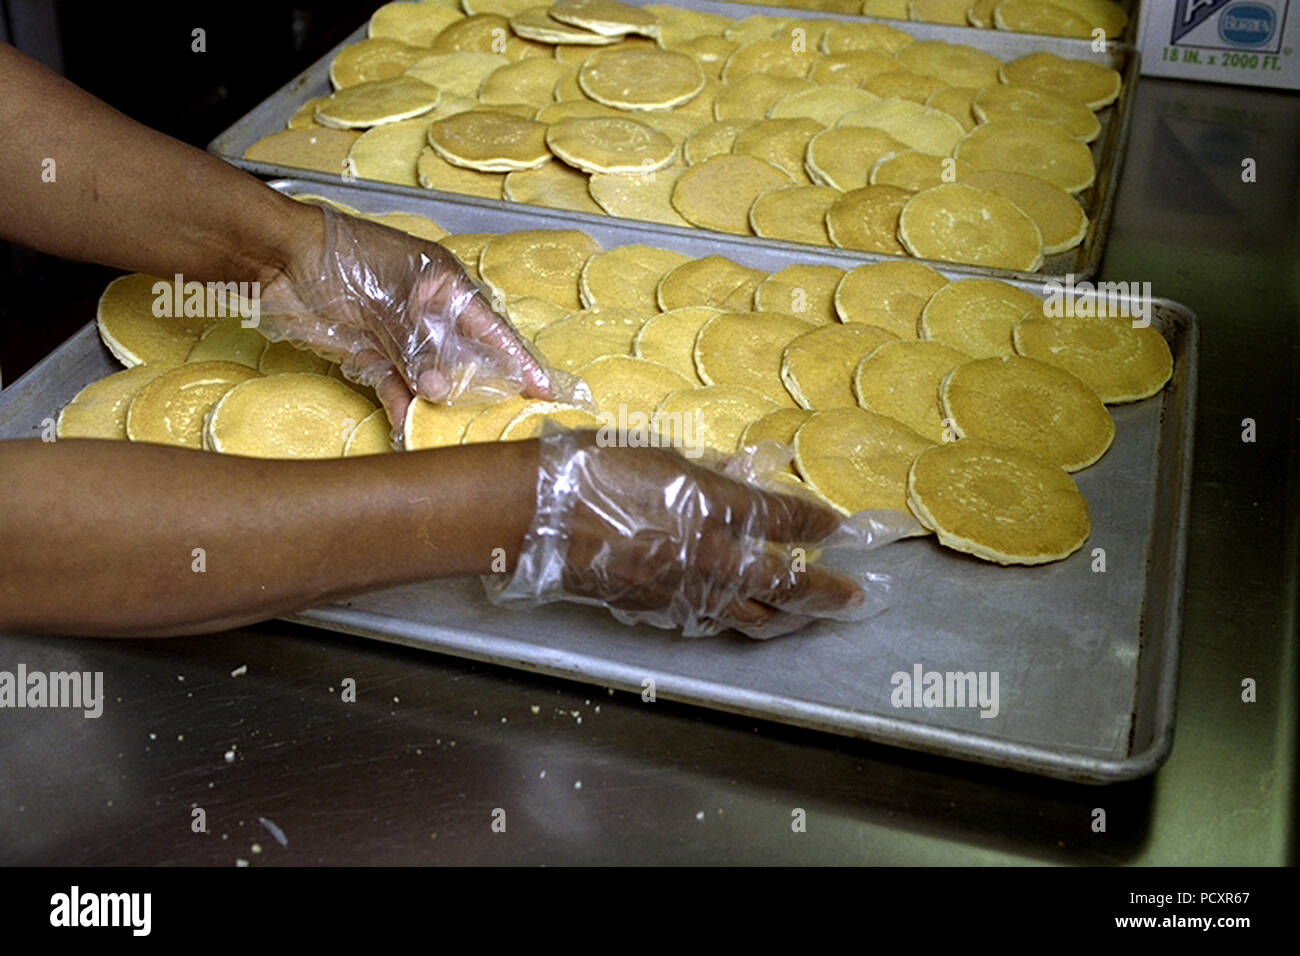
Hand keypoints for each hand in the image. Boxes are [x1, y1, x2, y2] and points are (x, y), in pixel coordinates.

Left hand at [258, 206, 555, 426]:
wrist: (277, 258)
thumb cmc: (343, 258)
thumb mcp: (391, 299)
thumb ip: (418, 347)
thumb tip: (440, 390)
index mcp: (444, 285)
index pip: (491, 327)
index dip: (518, 359)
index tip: (543, 389)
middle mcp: (426, 312)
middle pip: (463, 357)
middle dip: (481, 390)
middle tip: (504, 422)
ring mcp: (397, 335)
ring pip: (429, 377)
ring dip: (437, 405)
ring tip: (456, 435)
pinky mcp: (367, 354)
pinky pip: (392, 386)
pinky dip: (400, 406)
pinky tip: (409, 430)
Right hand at [492, 431, 874, 638]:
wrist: (536, 516)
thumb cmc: (595, 469)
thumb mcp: (659, 454)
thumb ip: (706, 473)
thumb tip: (739, 476)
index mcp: (717, 509)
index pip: (784, 522)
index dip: (817, 525)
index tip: (840, 527)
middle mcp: (711, 559)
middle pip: (785, 585)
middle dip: (825, 593)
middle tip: (856, 598)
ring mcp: (685, 591)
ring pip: (751, 616)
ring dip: (787, 618)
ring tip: (808, 616)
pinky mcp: (657, 611)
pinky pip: (711, 621)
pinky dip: (736, 620)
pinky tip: (741, 617)